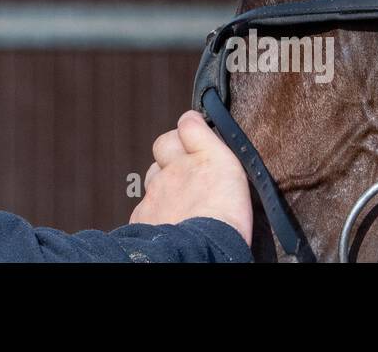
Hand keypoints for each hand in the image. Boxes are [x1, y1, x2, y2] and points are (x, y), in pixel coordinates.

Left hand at [131, 109, 252, 245]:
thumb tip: (203, 137)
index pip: (189, 124)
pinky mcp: (144, 213)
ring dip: (164, 182)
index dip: (191, 127)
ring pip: (154, 175)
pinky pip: (144, 205)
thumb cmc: (228, 222)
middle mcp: (177, 168)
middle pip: (165, 145)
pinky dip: (155, 210)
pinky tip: (169, 221)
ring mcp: (157, 190)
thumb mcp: (233, 178)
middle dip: (172, 151)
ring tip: (181, 199)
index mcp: (207, 158)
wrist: (201, 252)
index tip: (194, 129)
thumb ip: (215, 154)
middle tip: (186, 167)